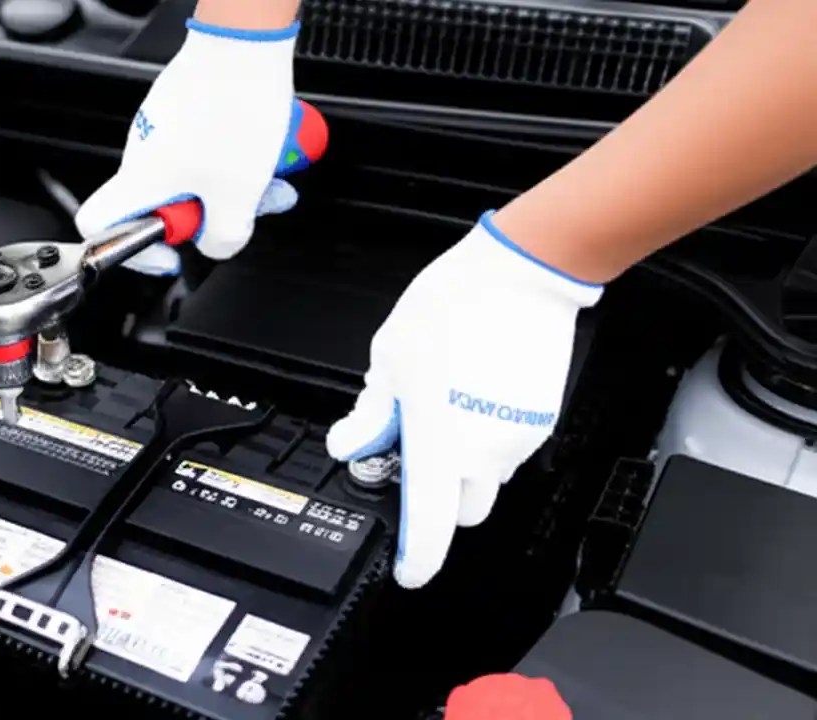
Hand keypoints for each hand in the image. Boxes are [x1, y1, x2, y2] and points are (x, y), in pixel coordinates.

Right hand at [75, 18, 301, 275]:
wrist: (245, 43)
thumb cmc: (233, 110)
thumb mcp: (239, 198)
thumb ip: (224, 238)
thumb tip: (218, 245)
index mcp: (140, 180)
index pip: (98, 226)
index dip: (131, 251)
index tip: (170, 252)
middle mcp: (141, 153)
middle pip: (164, 207)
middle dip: (212, 215)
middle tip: (242, 209)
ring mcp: (161, 128)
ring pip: (193, 178)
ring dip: (233, 187)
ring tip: (269, 176)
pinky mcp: (183, 110)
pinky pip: (203, 149)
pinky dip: (233, 158)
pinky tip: (264, 150)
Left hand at [325, 213, 603, 588]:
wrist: (524, 274)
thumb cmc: (454, 306)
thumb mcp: (388, 355)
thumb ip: (371, 412)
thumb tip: (352, 444)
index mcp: (437, 439)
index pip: (429, 524)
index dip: (418, 559)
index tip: (408, 571)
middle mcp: (483, 450)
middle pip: (462, 511)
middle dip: (438, 500)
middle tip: (417, 458)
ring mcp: (517, 438)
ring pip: (488, 481)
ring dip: (465, 467)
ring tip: (446, 413)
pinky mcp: (541, 421)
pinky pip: (509, 451)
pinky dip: (488, 441)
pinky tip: (474, 398)